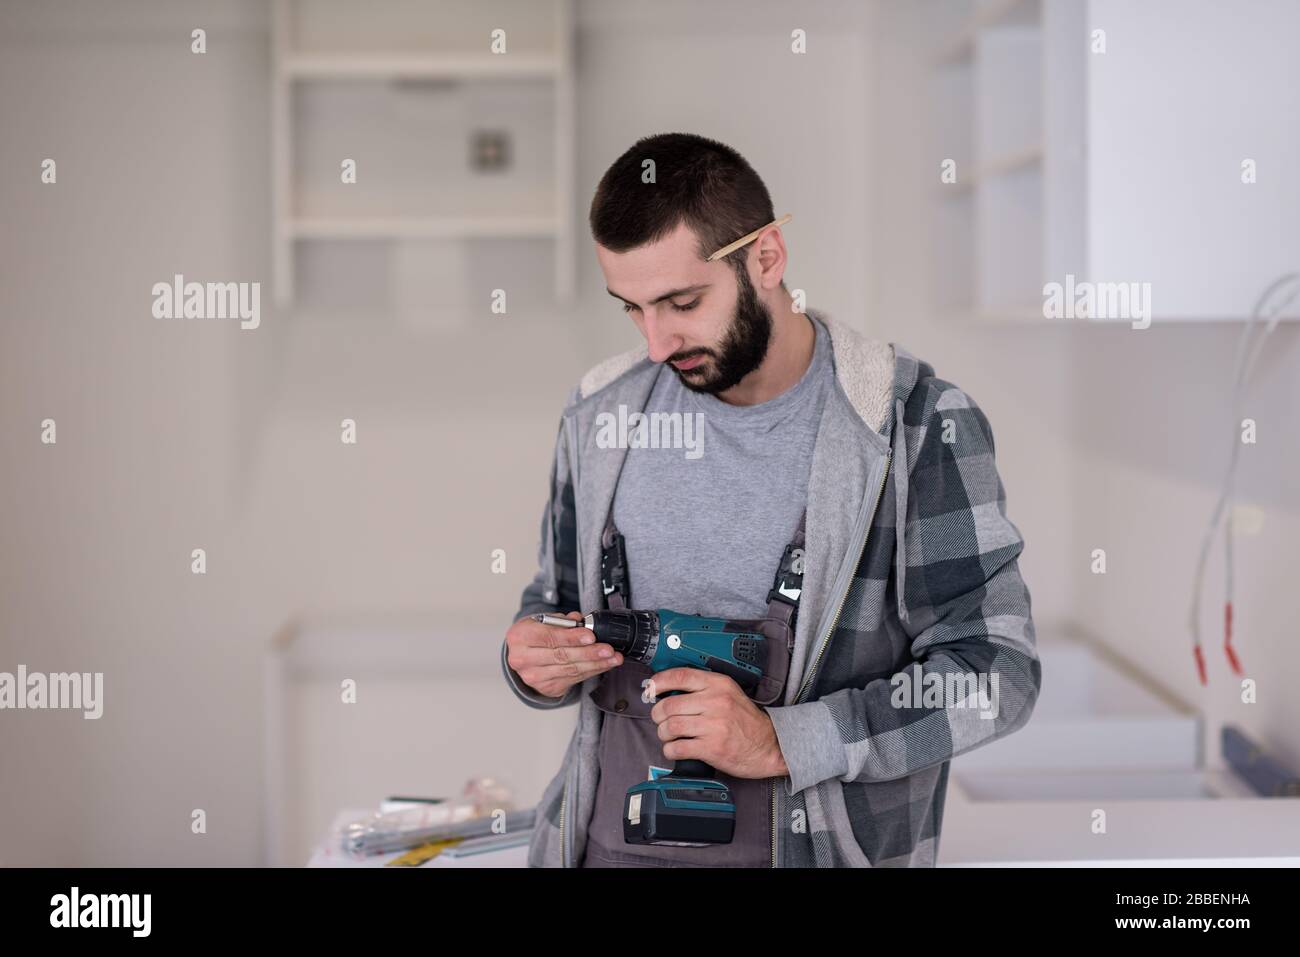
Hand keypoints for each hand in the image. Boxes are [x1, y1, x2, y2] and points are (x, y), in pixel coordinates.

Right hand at [505, 611, 622, 698]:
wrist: (522, 655)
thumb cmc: (534, 634)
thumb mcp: (542, 621)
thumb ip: (562, 620)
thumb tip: (580, 621)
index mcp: (519, 637)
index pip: (549, 637)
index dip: (571, 638)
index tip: (591, 636)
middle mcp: (523, 659)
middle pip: (561, 656)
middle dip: (589, 653)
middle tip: (608, 649)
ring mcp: (534, 677)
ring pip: (570, 670)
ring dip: (595, 664)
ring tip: (612, 658)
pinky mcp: (546, 688)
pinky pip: (574, 679)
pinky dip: (591, 671)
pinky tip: (603, 665)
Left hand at [647, 668, 788, 779]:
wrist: (769, 745)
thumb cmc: (746, 720)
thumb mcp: (729, 693)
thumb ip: (703, 688)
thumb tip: (667, 689)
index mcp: (718, 684)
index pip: (680, 676)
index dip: (659, 682)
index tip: (651, 689)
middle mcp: (716, 702)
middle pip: (669, 705)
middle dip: (658, 715)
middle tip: (660, 719)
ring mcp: (714, 726)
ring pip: (670, 727)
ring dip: (663, 734)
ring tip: (669, 736)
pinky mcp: (712, 748)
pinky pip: (677, 748)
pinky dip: (670, 750)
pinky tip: (675, 749)